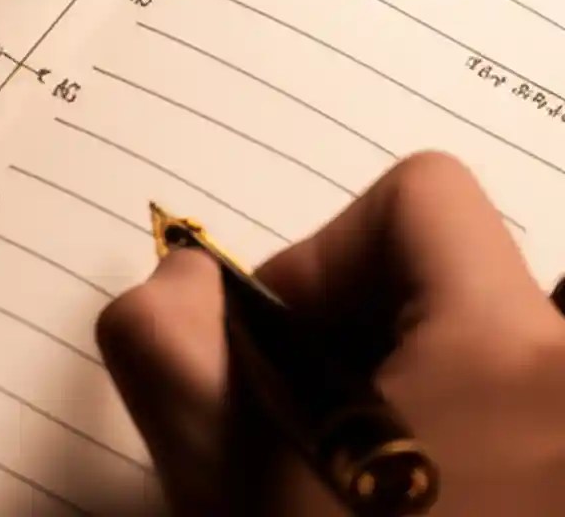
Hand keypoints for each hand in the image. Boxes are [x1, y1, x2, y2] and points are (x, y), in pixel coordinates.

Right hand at [98, 153, 564, 515]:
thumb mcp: (228, 489)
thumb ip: (166, 345)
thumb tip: (187, 281)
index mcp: (515, 362)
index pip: (416, 199)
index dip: (317, 256)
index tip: (276, 359)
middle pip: (458, 278)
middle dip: (362, 340)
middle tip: (314, 442)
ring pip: (487, 352)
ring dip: (409, 395)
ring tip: (365, 488)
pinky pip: (518, 408)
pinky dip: (459, 436)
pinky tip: (418, 502)